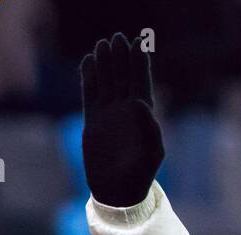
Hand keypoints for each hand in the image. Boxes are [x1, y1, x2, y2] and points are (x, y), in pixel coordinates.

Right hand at [80, 32, 164, 206]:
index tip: (138, 46)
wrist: (117, 191)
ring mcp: (109, 115)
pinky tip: (88, 62)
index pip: (141, 84)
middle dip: (122, 58)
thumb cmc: (139, 176)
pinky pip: (90, 94)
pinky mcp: (92, 121)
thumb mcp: (152, 154)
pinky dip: (89, 78)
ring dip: (105, 64)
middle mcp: (126, 112)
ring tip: (102, 44)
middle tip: (118, 37)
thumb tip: (140, 102)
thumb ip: (150, 129)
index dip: (139, 65)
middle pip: (123, 78)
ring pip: (107, 82)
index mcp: (143, 118)